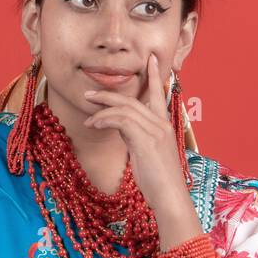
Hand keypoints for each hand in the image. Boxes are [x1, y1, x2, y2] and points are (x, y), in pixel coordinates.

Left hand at [81, 52, 189, 214]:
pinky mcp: (147, 141)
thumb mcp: (146, 154)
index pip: (158, 95)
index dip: (154, 76)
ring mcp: (156, 132)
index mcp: (164, 126)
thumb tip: (120, 127)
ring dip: (102, 109)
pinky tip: (94, 124)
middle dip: (109, 95)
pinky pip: (122, 120)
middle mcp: (161, 124)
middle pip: (133, 100)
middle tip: (89, 94)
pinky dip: (105, 119)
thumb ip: (136, 137)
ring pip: (125, 108)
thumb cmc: (158, 181)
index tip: (149, 59)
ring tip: (88, 116)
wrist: (170, 197)